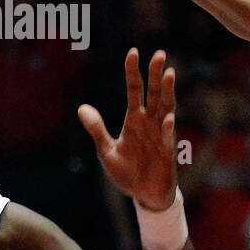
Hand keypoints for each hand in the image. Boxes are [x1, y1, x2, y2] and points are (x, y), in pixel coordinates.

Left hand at [79, 49, 177, 211]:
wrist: (144, 196)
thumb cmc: (128, 172)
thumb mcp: (106, 151)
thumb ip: (97, 129)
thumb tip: (81, 107)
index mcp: (135, 120)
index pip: (135, 90)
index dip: (133, 72)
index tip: (132, 52)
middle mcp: (150, 124)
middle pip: (154, 94)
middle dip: (156, 74)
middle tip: (159, 53)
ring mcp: (161, 137)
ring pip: (166, 109)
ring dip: (168, 92)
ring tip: (169, 74)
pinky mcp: (167, 154)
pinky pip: (168, 139)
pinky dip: (168, 129)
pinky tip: (168, 119)